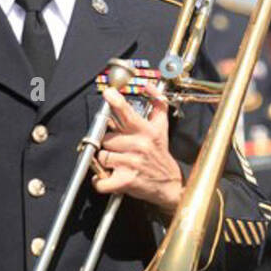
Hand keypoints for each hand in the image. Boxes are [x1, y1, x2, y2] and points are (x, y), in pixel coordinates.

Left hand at [93, 83, 183, 215]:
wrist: (169, 184)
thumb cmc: (160, 155)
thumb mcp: (161, 128)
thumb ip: (156, 105)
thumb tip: (149, 86)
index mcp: (146, 131)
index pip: (128, 114)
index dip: (116, 102)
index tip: (109, 93)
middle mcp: (139, 146)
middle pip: (106, 139)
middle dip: (109, 144)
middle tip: (120, 149)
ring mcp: (132, 163)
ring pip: (102, 157)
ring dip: (106, 162)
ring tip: (119, 163)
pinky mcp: (126, 181)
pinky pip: (101, 180)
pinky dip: (101, 181)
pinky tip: (109, 177)